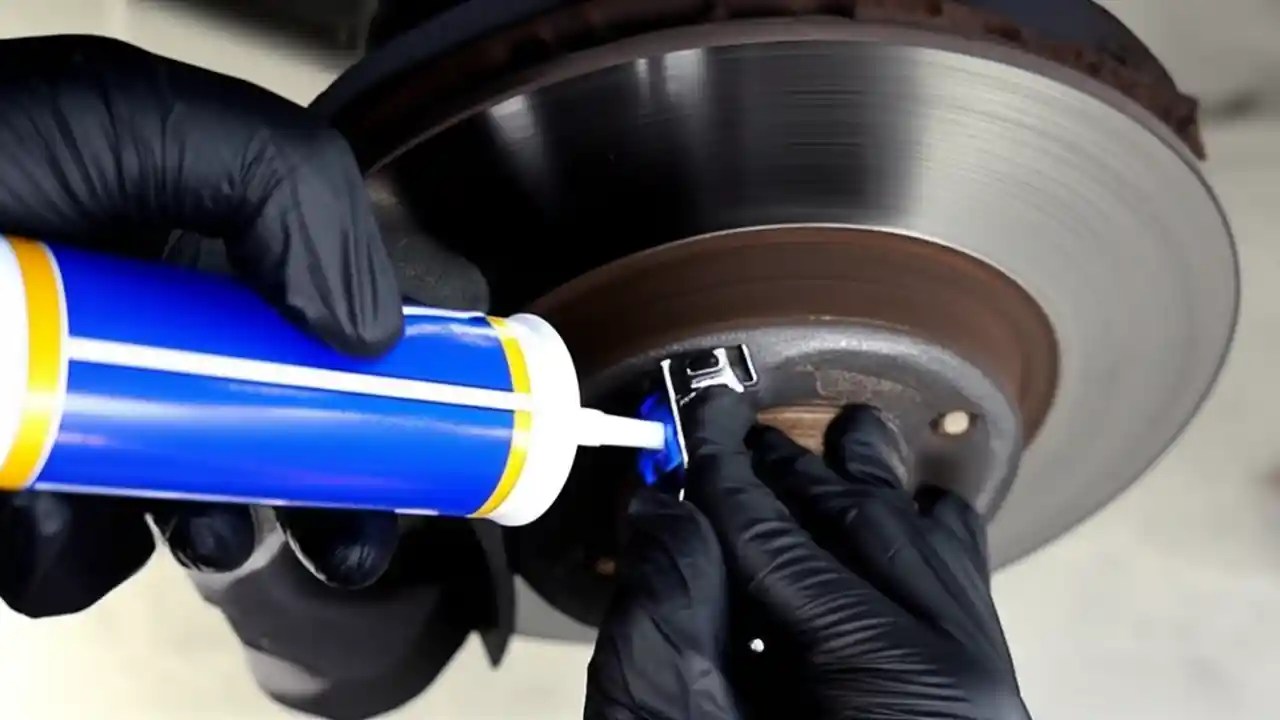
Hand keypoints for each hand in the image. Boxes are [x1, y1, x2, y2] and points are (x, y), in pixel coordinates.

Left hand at [0, 35, 403, 615]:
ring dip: (211, 533)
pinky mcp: (22, 488)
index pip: (359, 301)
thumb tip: (370, 330)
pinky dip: (69, 553)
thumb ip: (286, 188)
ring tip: (189, 526)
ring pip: (199, 503)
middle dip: (345, 490)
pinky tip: (31, 514)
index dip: (425, 364)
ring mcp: (96, 411)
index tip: (466, 419)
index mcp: (212, 240)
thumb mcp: (132, 125)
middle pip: (299, 425)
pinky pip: (78, 556)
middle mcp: (164, 329)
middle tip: (361, 535)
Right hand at [586, 390, 1029, 719]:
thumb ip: (671, 617)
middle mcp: (960, 688)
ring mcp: (979, 700)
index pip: (789, 546)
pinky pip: (964, 604)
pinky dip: (932, 551)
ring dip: (876, 495)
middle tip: (741, 430)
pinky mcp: (974, 713)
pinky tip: (919, 516)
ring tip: (850, 436)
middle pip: (866, 537)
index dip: (729, 475)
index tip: (701, 421)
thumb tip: (666, 513)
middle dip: (794, 477)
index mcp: (895, 690)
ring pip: (933, 558)